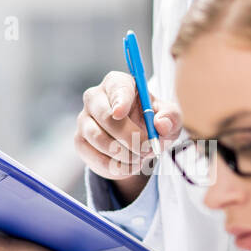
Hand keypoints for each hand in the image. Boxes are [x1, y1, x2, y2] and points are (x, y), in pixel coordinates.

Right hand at [75, 71, 181, 205]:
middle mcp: (95, 98)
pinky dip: (115, 167)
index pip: (116, 88)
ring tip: (141, 158)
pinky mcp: (80, 141)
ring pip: (99, 139)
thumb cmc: (153, 120)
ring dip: (124, 154)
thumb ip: (170, 117)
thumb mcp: (169, 117)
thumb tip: (161, 125)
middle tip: (148, 149)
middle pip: (106, 117)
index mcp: (118, 83)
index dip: (118, 100)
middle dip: (129, 137)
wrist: (138, 141)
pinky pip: (95, 157)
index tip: (120, 114)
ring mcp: (84, 119)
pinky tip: (130, 166)